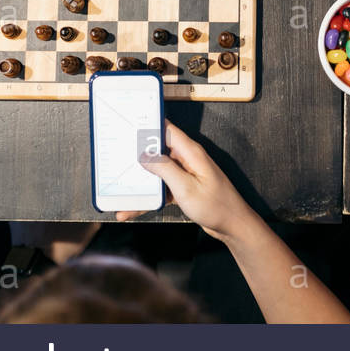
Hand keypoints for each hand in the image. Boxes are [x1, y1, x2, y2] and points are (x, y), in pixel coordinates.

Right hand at [115, 121, 259, 241]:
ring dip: (141, 180)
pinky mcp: (183, 187)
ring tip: (120, 188)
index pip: (166, 129)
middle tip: (116, 157)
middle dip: (138, 154)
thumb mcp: (186, 187)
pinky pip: (162, 188)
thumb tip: (144, 155)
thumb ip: (164, 168)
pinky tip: (133, 209)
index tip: (128, 125)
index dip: (148, 124)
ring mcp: (185, 174)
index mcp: (190, 152)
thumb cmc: (216, 206)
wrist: (232, 226)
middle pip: (158, 150)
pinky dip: (149, 197)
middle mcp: (187, 159)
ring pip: (157, 172)